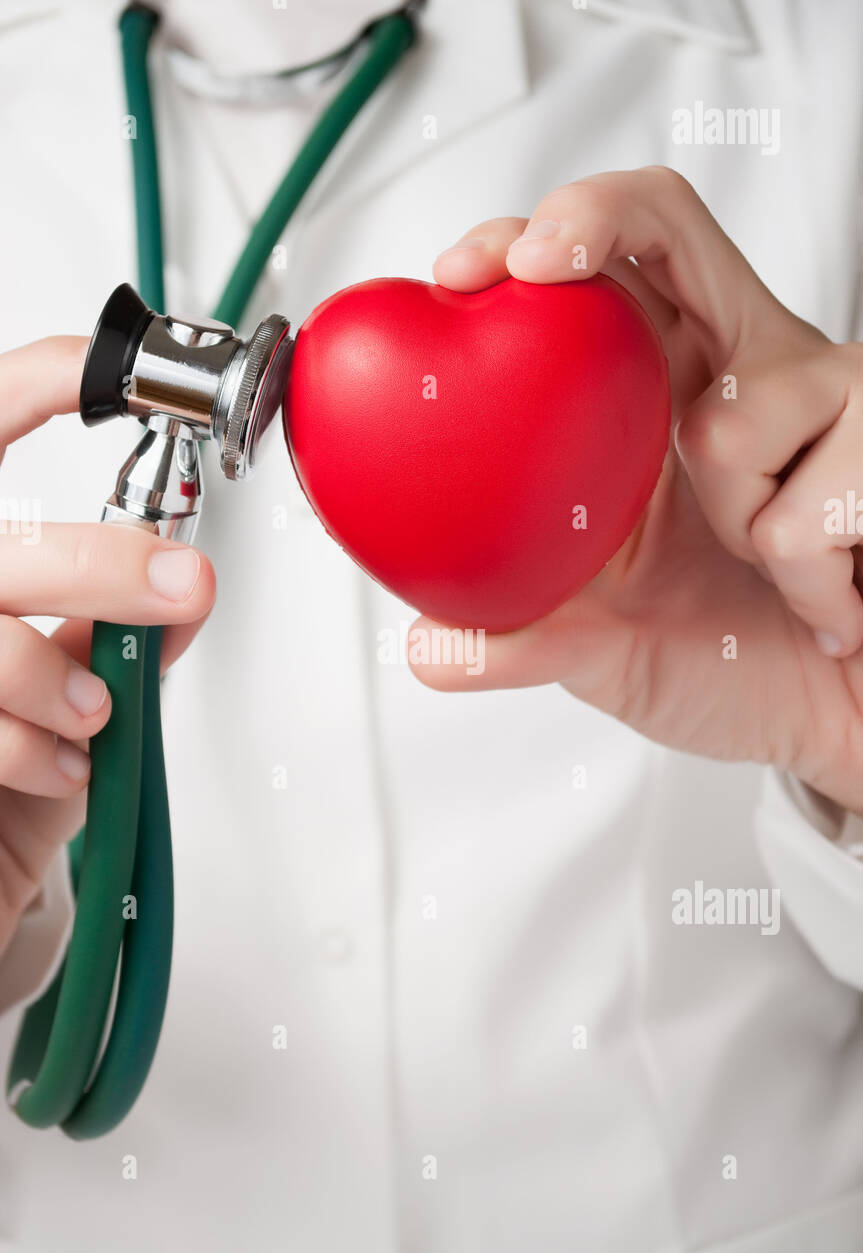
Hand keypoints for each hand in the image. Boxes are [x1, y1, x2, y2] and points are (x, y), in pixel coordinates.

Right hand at [0, 337, 214, 956]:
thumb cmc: (14, 766)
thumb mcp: (75, 684)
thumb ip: (118, 624)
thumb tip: (190, 580)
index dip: (46, 383)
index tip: (128, 376)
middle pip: (1, 547)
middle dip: (102, 567)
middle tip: (182, 590)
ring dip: (65, 686)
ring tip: (92, 719)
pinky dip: (42, 756)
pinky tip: (56, 767)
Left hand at [413, 166, 862, 814]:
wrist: (846, 721)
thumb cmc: (737, 663)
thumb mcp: (610, 655)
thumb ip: (526, 643)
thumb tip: (430, 650)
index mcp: (654, 403)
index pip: (597, 273)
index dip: (527, 242)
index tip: (462, 279)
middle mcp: (734, 369)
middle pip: (665, 224)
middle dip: (594, 217)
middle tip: (541, 264)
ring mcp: (822, 392)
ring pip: (736, 413)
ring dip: (741, 523)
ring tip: (769, 569)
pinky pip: (812, 505)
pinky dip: (809, 580)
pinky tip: (831, 599)